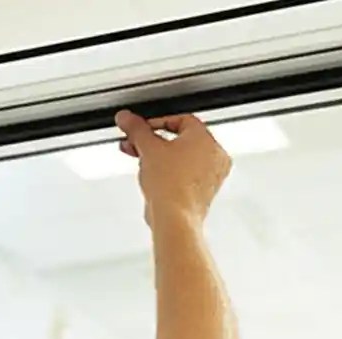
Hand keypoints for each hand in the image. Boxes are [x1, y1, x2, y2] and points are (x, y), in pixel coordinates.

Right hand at [115, 110, 231, 227]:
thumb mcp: (148, 149)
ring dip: (160, 158)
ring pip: (182, 159)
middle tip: (137, 144)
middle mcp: (214, 156)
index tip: (141, 129)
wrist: (174, 218)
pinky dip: (170, 174)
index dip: (156, 123)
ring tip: (142, 162)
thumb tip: (126, 118)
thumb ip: (136, 129)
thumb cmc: (171, 186)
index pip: (181, 119)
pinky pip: (185, 176)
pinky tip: (154, 179)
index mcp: (206, 139)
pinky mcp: (203, 193)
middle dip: (154, 142)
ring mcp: (211, 176)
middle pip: (181, 140)